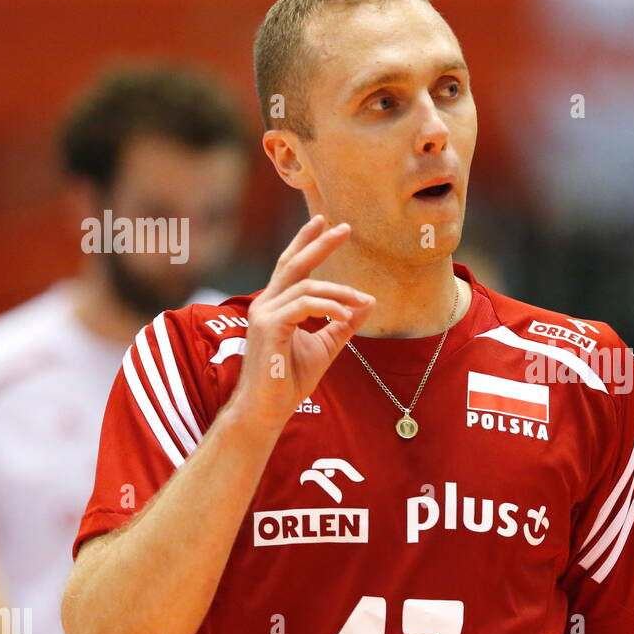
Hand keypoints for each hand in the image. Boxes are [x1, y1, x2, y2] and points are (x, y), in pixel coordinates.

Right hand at [228, 215, 373, 431]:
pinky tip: (346, 314)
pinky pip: (303, 306)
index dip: (307, 243)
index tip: (325, 224)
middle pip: (294, 264)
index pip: (292, 267)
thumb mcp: (325, 346)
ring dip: (339, 291)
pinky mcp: (269, 327)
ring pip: (306, 287)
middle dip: (319, 244)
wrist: (268, 409)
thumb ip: (343, 323)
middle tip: (345, 228)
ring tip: (361, 300)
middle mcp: (266, 304)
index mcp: (276, 305)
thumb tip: (369, 301)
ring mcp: (264, 314)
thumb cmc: (290, 380)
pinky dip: (328, 306)